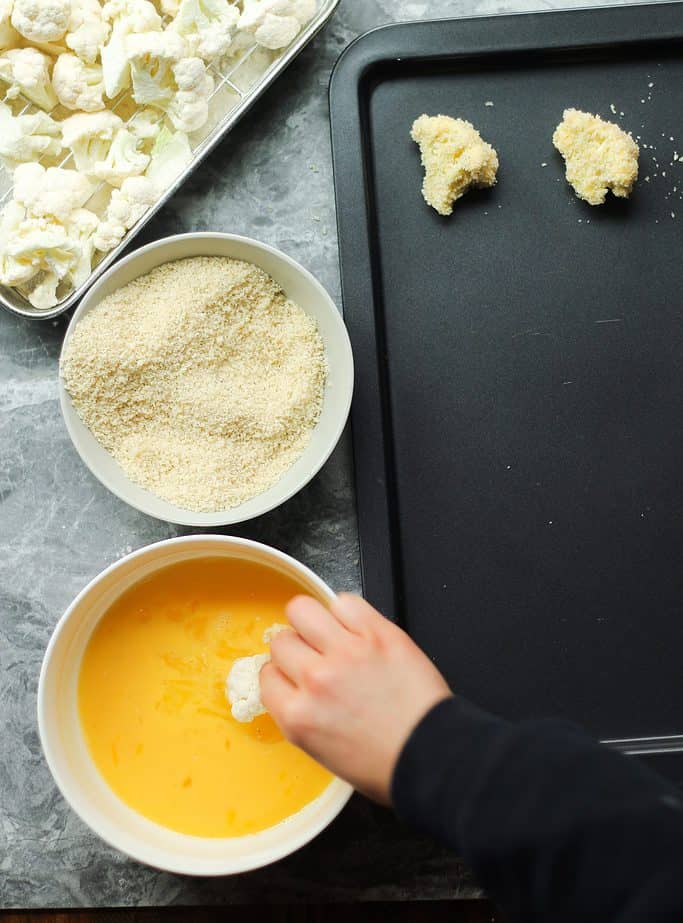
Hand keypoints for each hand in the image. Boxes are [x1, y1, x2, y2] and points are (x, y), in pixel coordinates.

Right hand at [260, 593, 450, 802]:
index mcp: (298, 717)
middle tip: (314, 654)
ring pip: (302, 610)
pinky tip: (356, 625)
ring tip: (328, 630)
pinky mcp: (377, 633)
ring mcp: (346, 652)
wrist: (431, 755)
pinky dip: (346, 610)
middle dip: (296, 646)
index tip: (293, 673)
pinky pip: (345, 602)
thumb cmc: (386, 763)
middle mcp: (315, 680)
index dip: (281, 672)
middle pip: (282, 641)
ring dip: (311, 619)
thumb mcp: (322, 750)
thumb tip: (295, 687)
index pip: (267, 675)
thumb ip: (302, 715)